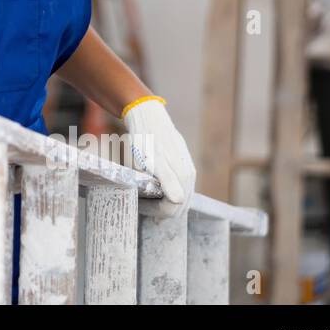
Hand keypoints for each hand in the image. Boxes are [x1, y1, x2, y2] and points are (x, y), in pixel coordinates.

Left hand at [122, 97, 195, 216]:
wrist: (148, 117)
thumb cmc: (146, 141)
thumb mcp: (152, 162)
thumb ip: (167, 182)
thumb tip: (179, 201)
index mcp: (182, 178)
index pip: (171, 210)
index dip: (155, 212)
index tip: (139, 206)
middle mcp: (189, 176)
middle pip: (179, 206)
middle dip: (160, 210)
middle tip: (141, 204)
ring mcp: (188, 170)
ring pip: (181, 197)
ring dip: (165, 202)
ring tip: (146, 198)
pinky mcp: (184, 164)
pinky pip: (180, 186)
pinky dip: (170, 192)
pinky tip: (156, 189)